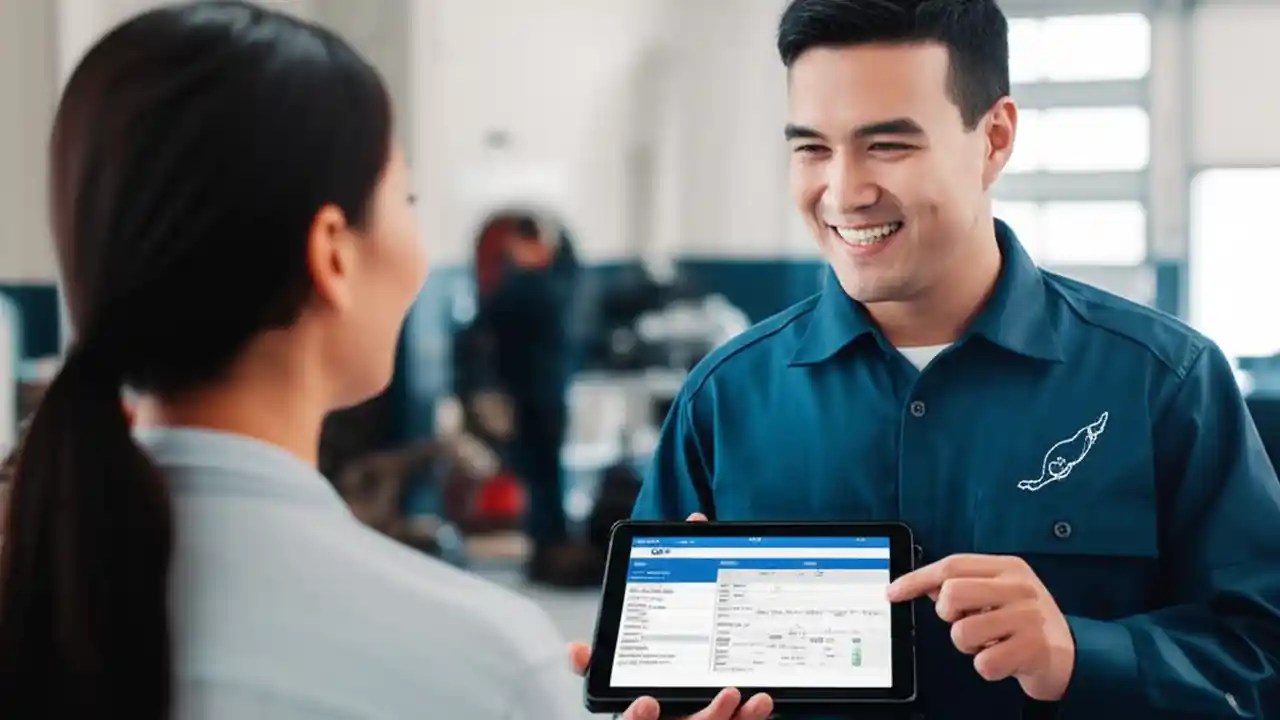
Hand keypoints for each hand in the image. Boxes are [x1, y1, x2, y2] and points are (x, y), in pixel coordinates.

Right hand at [569, 643, 772, 718]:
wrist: (663, 716)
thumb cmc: (640, 709)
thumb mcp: (611, 685)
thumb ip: (592, 666)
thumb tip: (575, 649)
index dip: (638, 718)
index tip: (646, 703)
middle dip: (710, 715)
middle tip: (728, 693)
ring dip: (739, 718)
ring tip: (756, 697)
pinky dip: (751, 719)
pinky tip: (763, 704)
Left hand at [887, 554, 1074, 700]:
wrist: (1074, 656)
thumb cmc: (1027, 623)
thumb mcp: (1001, 594)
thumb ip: (967, 585)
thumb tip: (925, 586)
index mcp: (1009, 568)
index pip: (952, 565)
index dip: (917, 578)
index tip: (893, 591)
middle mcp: (1020, 588)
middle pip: (952, 593)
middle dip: (947, 614)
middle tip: (963, 621)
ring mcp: (1029, 617)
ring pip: (962, 632)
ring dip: (968, 646)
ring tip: (990, 643)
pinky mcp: (1034, 649)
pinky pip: (984, 663)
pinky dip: (987, 668)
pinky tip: (1005, 659)